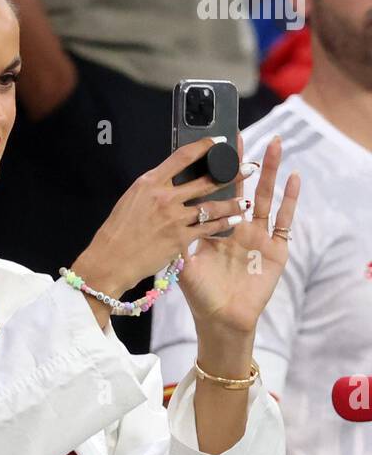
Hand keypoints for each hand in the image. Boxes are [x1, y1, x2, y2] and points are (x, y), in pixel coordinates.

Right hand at [73, 138, 256, 298]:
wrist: (110, 260)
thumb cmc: (118, 231)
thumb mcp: (132, 199)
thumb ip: (154, 187)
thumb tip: (172, 180)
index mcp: (151, 182)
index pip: (183, 156)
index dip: (204, 146)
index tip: (219, 141)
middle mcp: (165, 197)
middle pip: (205, 180)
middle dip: (230, 173)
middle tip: (248, 168)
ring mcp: (174, 218)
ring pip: (211, 206)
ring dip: (231, 202)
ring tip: (246, 199)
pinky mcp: (180, 238)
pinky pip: (207, 228)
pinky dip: (223, 223)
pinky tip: (234, 220)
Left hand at [179, 136, 299, 348]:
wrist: (221, 321)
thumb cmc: (201, 296)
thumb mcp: (184, 265)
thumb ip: (177, 241)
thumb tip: (160, 219)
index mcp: (215, 228)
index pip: (215, 192)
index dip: (216, 171)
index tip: (213, 147)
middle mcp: (238, 228)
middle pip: (241, 188)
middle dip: (242, 162)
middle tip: (242, 133)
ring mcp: (259, 236)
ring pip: (266, 197)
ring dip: (270, 171)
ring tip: (274, 144)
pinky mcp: (275, 248)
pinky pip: (285, 221)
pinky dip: (291, 200)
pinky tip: (295, 179)